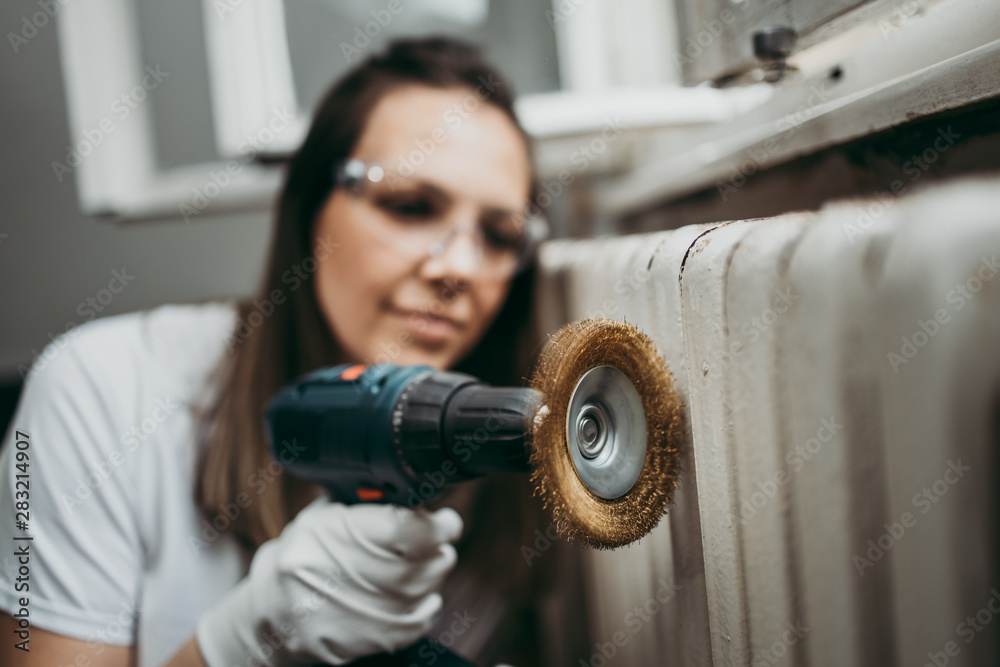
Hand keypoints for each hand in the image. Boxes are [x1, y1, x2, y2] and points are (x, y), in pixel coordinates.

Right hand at [195, 499, 462, 666]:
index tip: (444, 520)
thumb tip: (413, 494)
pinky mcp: (377, 639)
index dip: (437, 523)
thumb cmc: (299, 558)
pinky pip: (425, 615)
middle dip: (437, 545)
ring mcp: (367, 613)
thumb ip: (365, 505)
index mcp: (335, 538)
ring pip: (430, 586)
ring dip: (431, 570)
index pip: (408, 529)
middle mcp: (352, 578)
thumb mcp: (320, 518)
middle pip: (428, 559)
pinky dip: (425, 600)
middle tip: (429, 537)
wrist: (272, 615)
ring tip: (412, 561)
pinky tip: (407, 590)